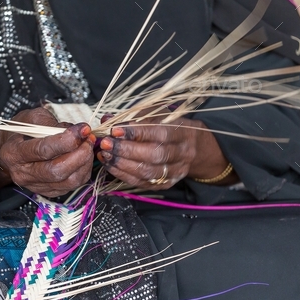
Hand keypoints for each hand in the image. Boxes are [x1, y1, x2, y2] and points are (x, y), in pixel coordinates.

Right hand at [0, 107, 95, 196]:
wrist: (11, 152)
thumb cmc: (22, 132)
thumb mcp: (31, 118)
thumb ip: (51, 123)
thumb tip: (76, 130)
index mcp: (14, 153)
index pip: (43, 150)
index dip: (67, 140)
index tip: (82, 129)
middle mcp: (23, 173)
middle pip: (56, 171)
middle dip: (79, 154)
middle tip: (88, 139)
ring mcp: (36, 185)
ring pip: (68, 181)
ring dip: (84, 163)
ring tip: (87, 146)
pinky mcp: (48, 191)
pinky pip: (72, 186)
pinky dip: (83, 171)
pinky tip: (83, 158)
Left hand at [97, 117, 235, 189]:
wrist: (194, 148)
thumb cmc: (171, 127)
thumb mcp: (158, 116)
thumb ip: (133, 117)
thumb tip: (107, 119)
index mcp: (182, 132)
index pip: (160, 133)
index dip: (136, 132)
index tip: (115, 130)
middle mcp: (182, 153)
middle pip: (154, 155)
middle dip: (126, 150)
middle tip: (106, 144)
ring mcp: (175, 171)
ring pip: (148, 172)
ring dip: (122, 164)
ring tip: (105, 155)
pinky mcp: (166, 184)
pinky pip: (143, 183)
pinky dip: (124, 175)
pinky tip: (111, 166)